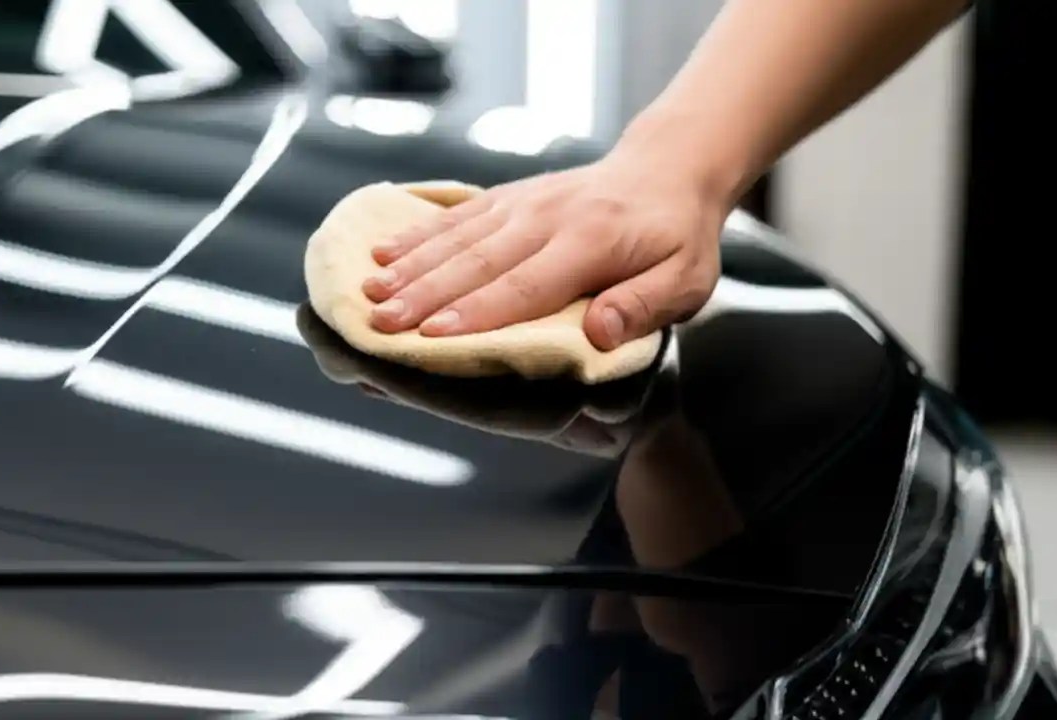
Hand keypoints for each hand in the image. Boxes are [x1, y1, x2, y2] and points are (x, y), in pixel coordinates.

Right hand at [361, 143, 728, 350]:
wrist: (667, 169)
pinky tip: (384, 252)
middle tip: (381, 322)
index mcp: (591, 243)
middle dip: (425, 294)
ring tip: (370, 290)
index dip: (479, 313)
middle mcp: (547, 218)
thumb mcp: (686, 280)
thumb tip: (600, 333)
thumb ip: (644, 306)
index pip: (527, 285)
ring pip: (459, 237)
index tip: (435, 335)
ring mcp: (523, 203)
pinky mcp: (509, 198)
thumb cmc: (676, 239)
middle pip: (479, 261)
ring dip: (411, 266)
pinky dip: (419, 235)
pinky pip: (458, 217)